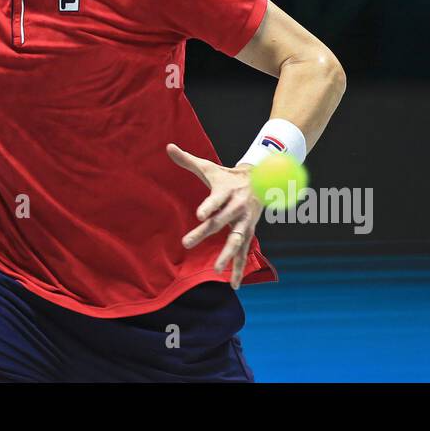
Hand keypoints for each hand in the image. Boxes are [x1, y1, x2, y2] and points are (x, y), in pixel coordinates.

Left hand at [167, 142, 261, 288]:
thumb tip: (168, 146)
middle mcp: (237, 207)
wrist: (261, 180)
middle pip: (220, 221)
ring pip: (237, 240)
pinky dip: (240, 268)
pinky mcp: (249, 232)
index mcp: (226, 191)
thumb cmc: (227, 176)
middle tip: (186, 243)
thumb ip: (187, 160)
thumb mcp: (209, 167)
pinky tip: (234, 284)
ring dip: (228, 255)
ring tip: (216, 270)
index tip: (199, 215)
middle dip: (205, 233)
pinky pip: (245, 252)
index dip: (208, 206)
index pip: (216, 199)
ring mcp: (245, 221)